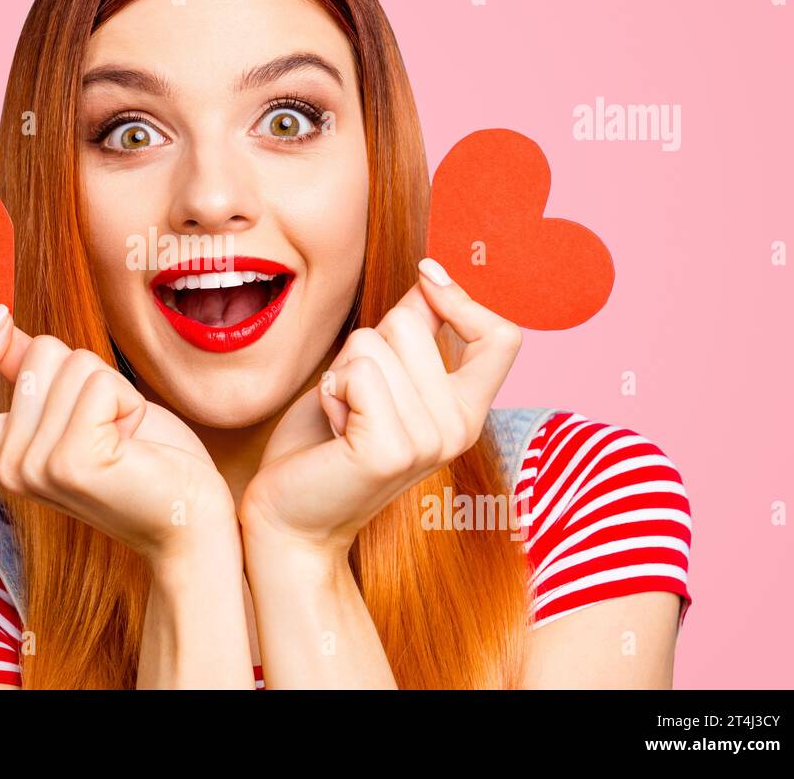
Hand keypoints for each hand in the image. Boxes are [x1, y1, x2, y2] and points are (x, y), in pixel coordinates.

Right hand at [0, 304, 236, 567]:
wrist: (186, 520)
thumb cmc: (140, 459)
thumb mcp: (72, 408)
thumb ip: (27, 372)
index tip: (3, 323)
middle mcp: (5, 467)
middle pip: (34, 353)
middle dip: (85, 368)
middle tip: (106, 420)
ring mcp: (34, 468)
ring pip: (72, 362)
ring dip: (113, 387)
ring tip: (121, 433)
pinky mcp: (72, 463)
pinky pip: (100, 383)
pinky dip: (129, 400)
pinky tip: (132, 441)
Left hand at [239, 258, 523, 559]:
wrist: (291, 518)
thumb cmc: (324, 445)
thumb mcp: (376, 378)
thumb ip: (411, 333)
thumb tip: (431, 275)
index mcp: (465, 411)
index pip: (503, 337)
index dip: (462, 298)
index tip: (426, 277)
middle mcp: (459, 428)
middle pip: (412, 322)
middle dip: (366, 344)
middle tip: (353, 398)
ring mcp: (430, 442)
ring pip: (373, 344)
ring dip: (341, 372)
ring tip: (343, 417)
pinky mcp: (392, 450)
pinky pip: (358, 373)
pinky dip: (332, 390)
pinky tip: (335, 431)